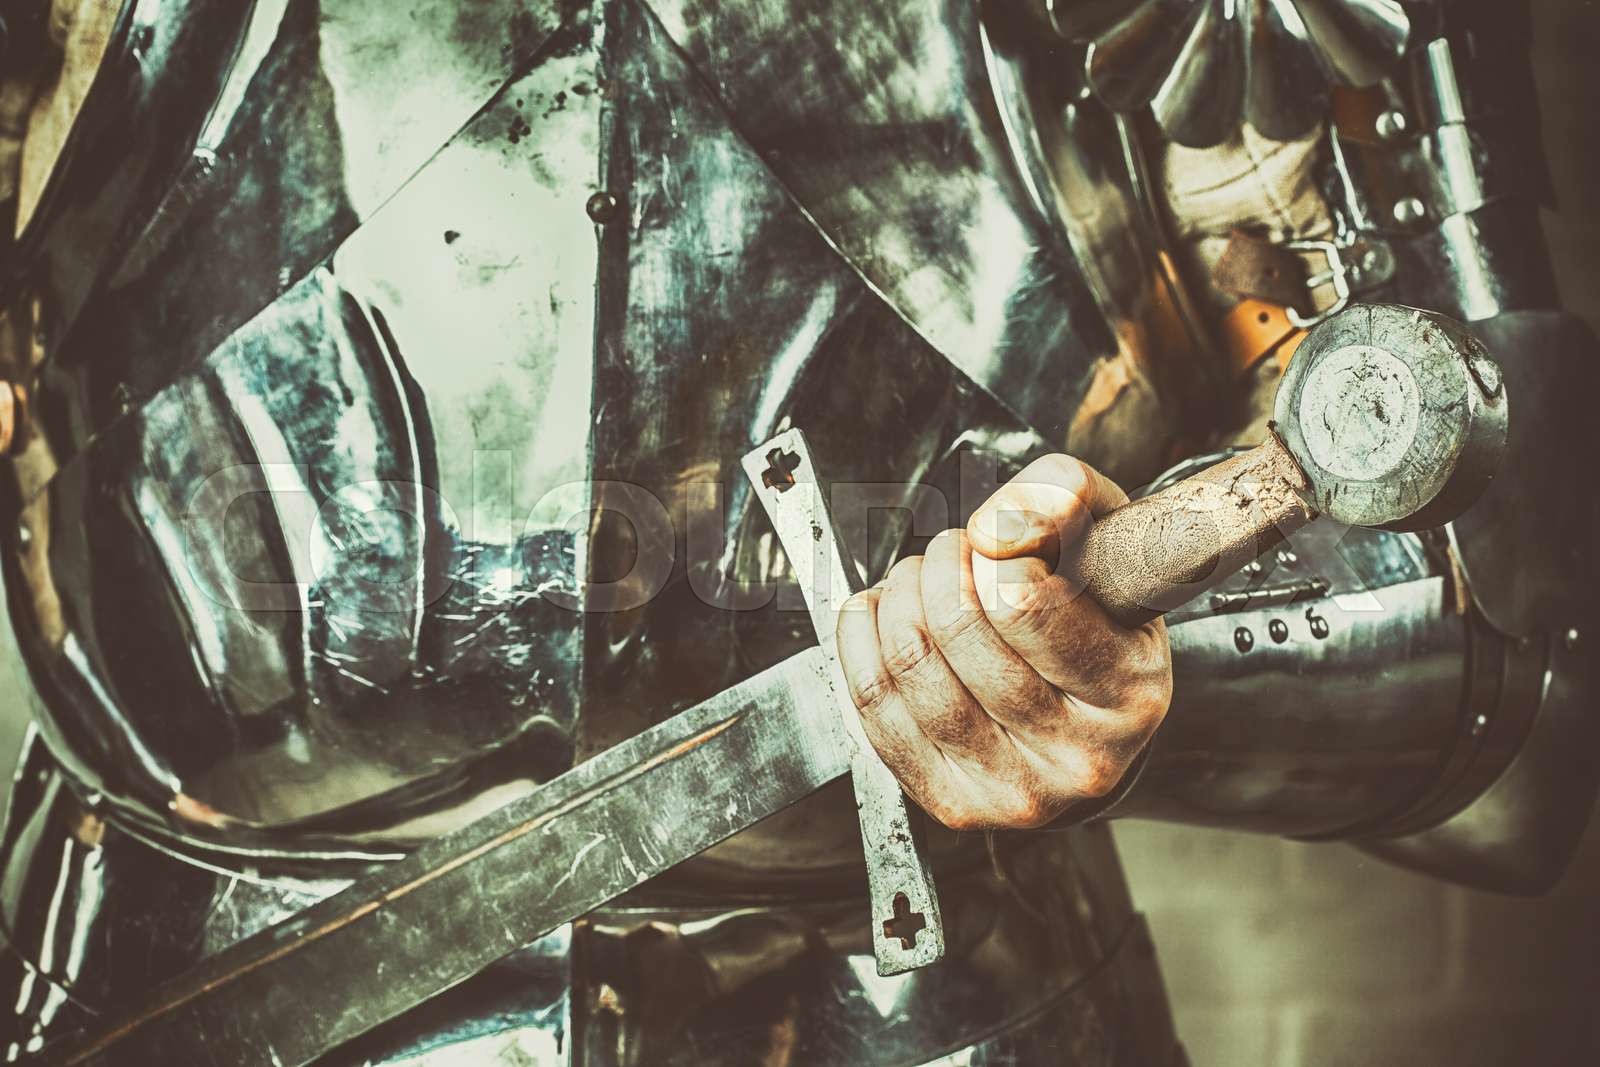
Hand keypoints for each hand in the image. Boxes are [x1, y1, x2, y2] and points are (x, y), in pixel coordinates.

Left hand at [835, 455, 1171, 829]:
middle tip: (951, 550)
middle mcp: (1079, 758)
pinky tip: (879, 616)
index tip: (992, 536)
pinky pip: (873, 707)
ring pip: (910, 666)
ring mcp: (1013, 793)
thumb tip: (1006, 520)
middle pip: (958, 631)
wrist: (1088, 726)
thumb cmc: (1094, 624)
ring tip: (918, 579)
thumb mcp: (1105, 546)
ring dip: (897, 598)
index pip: (1023, 603)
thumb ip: (1064, 499)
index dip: (988, 549)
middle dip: (939, 567)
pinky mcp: (953, 806)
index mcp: (1129, 693)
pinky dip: (860, 641)